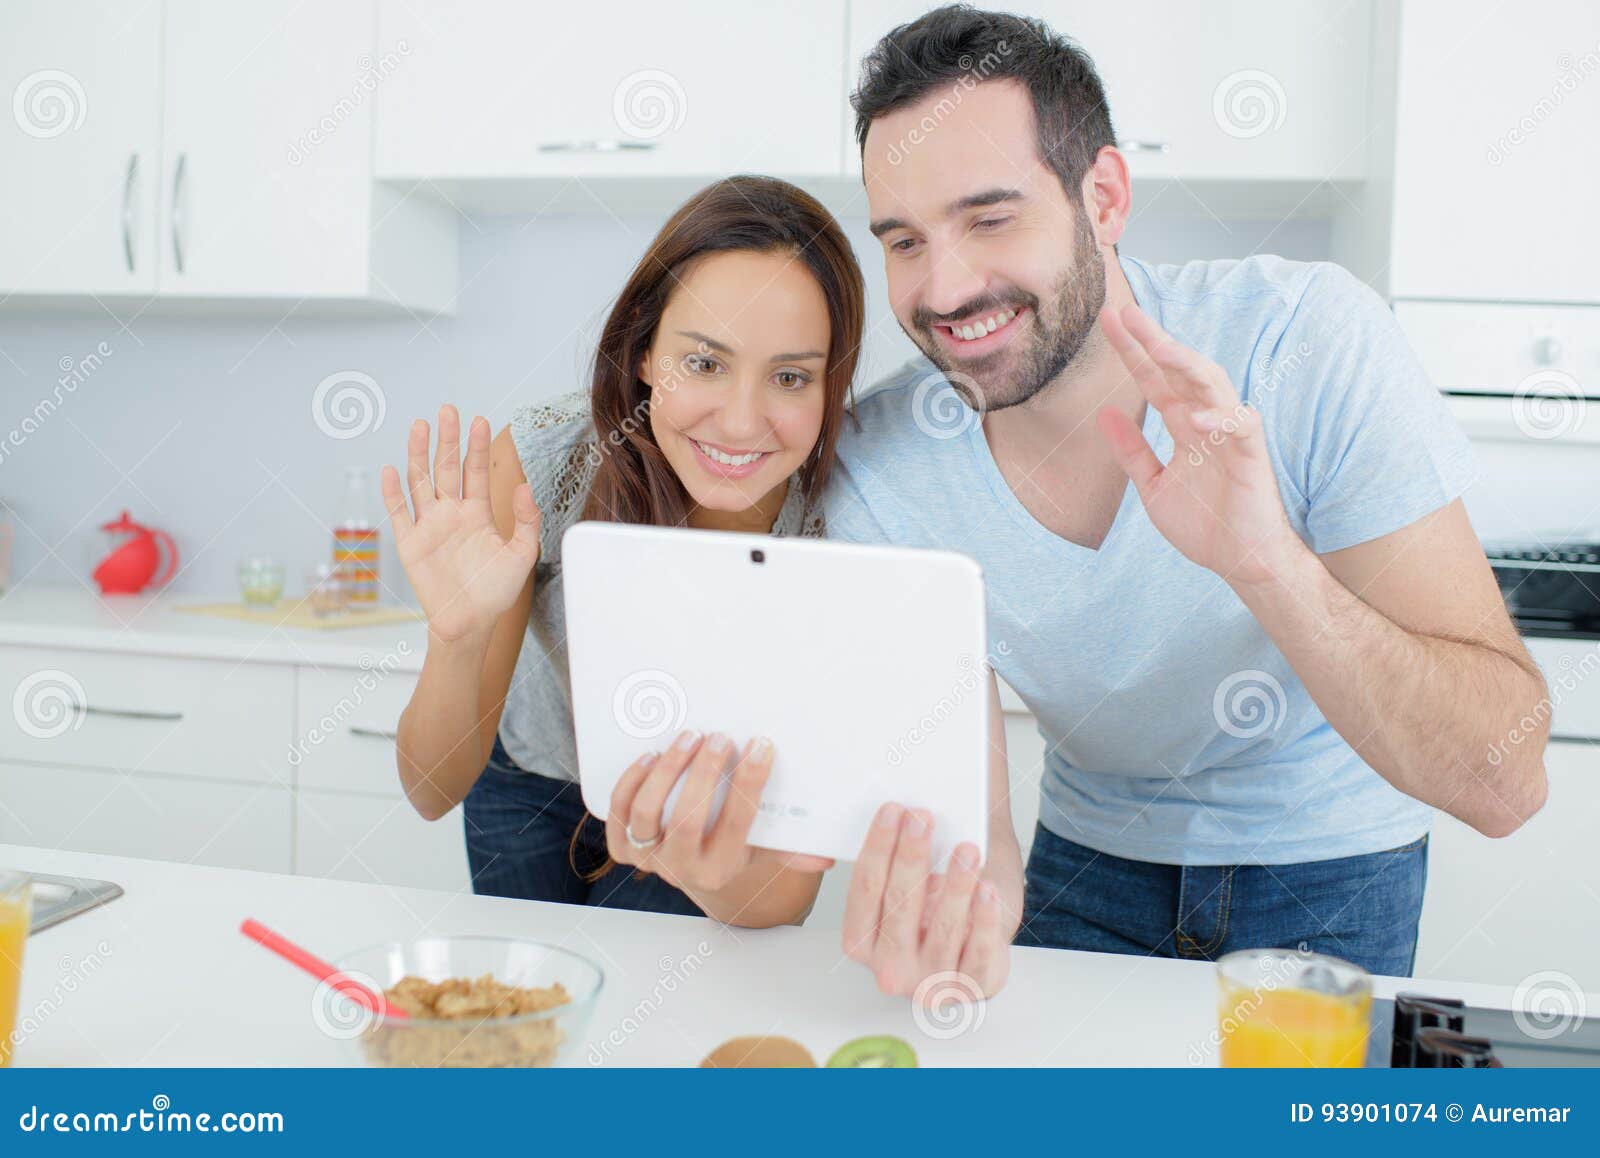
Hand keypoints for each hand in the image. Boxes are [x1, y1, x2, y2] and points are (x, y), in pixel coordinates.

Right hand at [381, 405, 541, 643]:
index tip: (480, 420)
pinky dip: (393, 492)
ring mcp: (429, 526)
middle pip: (447, 468)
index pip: (477, 472)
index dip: (478, 447)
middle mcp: (452, 514)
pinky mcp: (411, 543)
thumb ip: (526, 521)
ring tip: (419, 426)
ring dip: (419, 454)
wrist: (469, 623)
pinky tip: (391, 469)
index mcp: (478, 514)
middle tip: (447, 410)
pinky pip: (399, 513)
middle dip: (448, 439)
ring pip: (421, 481)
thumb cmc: (496, 592)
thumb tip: (524, 486)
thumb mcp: (522, 555)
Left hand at [605, 731, 833, 896]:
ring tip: (688, 737)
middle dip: (704, 773)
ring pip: (647, 813)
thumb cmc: (733, 844)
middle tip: (719, 736)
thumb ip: (791, 849)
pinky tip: (651, 755)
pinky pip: (619, 813)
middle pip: (686, 820)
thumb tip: (824, 857)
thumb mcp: (765, 847)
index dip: (750, 784)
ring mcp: (647, 858)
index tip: (760, 746)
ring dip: (667, 771)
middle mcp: (680, 869)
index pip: (738, 825)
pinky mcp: (622, 846)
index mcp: (721, 869)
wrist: (694, 864)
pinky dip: (632, 782)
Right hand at [841, 803, 1009, 1001]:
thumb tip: (894, 818)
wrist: (967, 952)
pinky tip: (988, 889)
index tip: (892, 810)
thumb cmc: (929, 914)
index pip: (864, 889)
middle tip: (924, 818)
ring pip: (943, 929)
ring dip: (956, 885)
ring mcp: (929, 984)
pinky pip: (979, 952)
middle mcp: (889, 969)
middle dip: (911, 855)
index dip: (878, 846)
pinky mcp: (970, 988)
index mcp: (860, 943)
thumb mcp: (899, 896)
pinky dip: (984, 918)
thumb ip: (889, 868)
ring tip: (967, 849)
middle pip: (899, 904)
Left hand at [1096, 303, 1303, 586]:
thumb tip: (1105, 413)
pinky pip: (1241, 428)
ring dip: (1187, 365)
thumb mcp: (1151, 486)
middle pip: (1181, 371)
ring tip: (1160, 346)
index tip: (1109, 322)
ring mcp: (1231, 435)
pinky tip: (1197, 416)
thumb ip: (1131, 450)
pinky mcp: (1252, 457)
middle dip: (1156, 341)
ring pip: (1213, 387)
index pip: (1155, 380)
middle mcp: (1207, 421)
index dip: (1133, 352)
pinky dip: (1221, 419)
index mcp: (1184, 425)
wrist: (1239, 559)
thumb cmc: (1204, 523)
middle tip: (1127, 314)